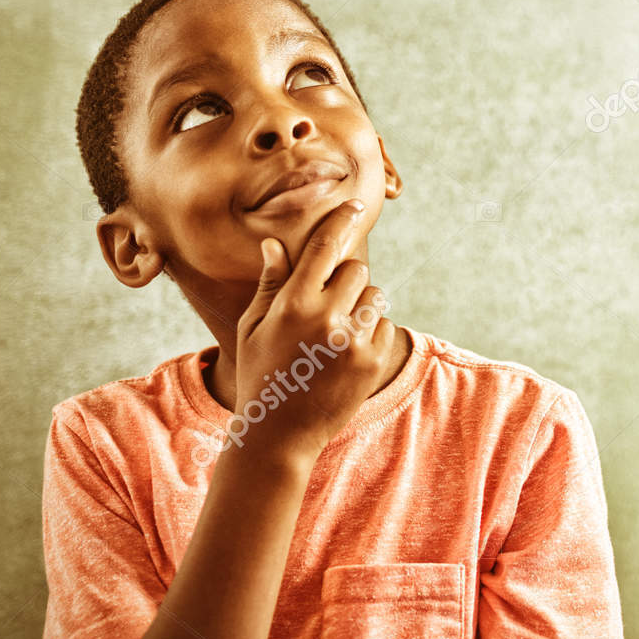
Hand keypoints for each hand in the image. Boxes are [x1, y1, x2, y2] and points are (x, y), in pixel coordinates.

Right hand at [230, 199, 396, 467]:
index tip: (356, 205)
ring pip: (374, 296)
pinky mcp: (373, 361)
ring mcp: (354, 341)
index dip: (342, 221)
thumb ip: (271, 284)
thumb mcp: (255, 327)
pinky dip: (369, 331)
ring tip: (333, 333)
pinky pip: (383, 324)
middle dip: (344, 279)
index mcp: (293, 304)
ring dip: (359, 304)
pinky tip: (344, 354)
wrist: (280, 434)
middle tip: (325, 305)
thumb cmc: (261, 373)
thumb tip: (275, 243)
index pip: (324, 247)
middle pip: (357, 269)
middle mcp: (327, 318)